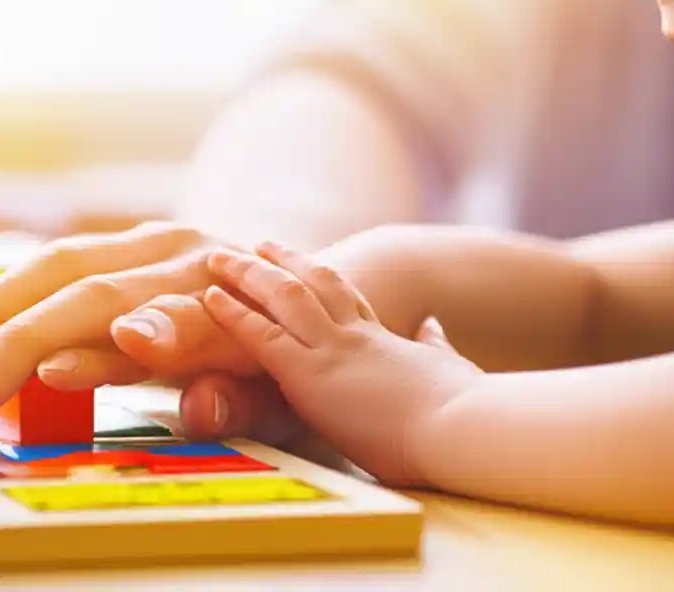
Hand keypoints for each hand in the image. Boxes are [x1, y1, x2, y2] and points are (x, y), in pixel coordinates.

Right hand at [0, 222, 261, 413]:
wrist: (295, 283)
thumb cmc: (285, 354)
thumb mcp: (285, 390)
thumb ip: (245, 399)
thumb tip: (199, 408)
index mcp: (236, 305)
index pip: (177, 321)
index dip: (117, 343)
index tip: (62, 370)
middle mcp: (188, 260)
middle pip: (93, 290)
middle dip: (20, 340)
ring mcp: (152, 242)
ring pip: (58, 264)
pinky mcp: (124, 242)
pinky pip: (53, 266)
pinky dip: (2, 299)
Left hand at [202, 242, 482, 486]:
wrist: (462, 428)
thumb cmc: (463, 411)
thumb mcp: (449, 368)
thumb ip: (435, 346)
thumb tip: (433, 326)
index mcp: (386, 340)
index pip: (347, 300)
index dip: (320, 278)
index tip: (301, 262)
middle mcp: (356, 336)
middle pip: (313, 284)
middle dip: (281, 262)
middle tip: (256, 245)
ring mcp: (332, 351)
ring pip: (283, 298)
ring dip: (248, 274)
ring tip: (218, 259)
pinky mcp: (311, 377)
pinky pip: (262, 337)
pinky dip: (233, 316)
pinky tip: (210, 299)